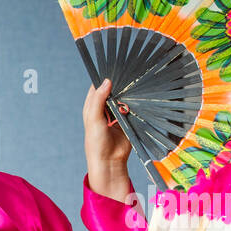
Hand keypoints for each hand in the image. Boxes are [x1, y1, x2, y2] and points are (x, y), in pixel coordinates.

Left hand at [83, 79, 133, 201]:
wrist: (109, 161)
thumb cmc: (96, 143)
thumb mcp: (94, 119)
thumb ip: (98, 100)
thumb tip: (106, 81)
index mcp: (92, 108)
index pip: (97, 87)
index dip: (103, 78)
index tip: (112, 68)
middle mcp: (104, 109)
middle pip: (112, 91)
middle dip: (119, 85)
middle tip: (127, 74)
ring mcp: (116, 115)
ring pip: (123, 99)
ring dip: (127, 94)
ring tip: (133, 84)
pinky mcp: (127, 120)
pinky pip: (132, 108)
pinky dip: (134, 104)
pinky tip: (138, 98)